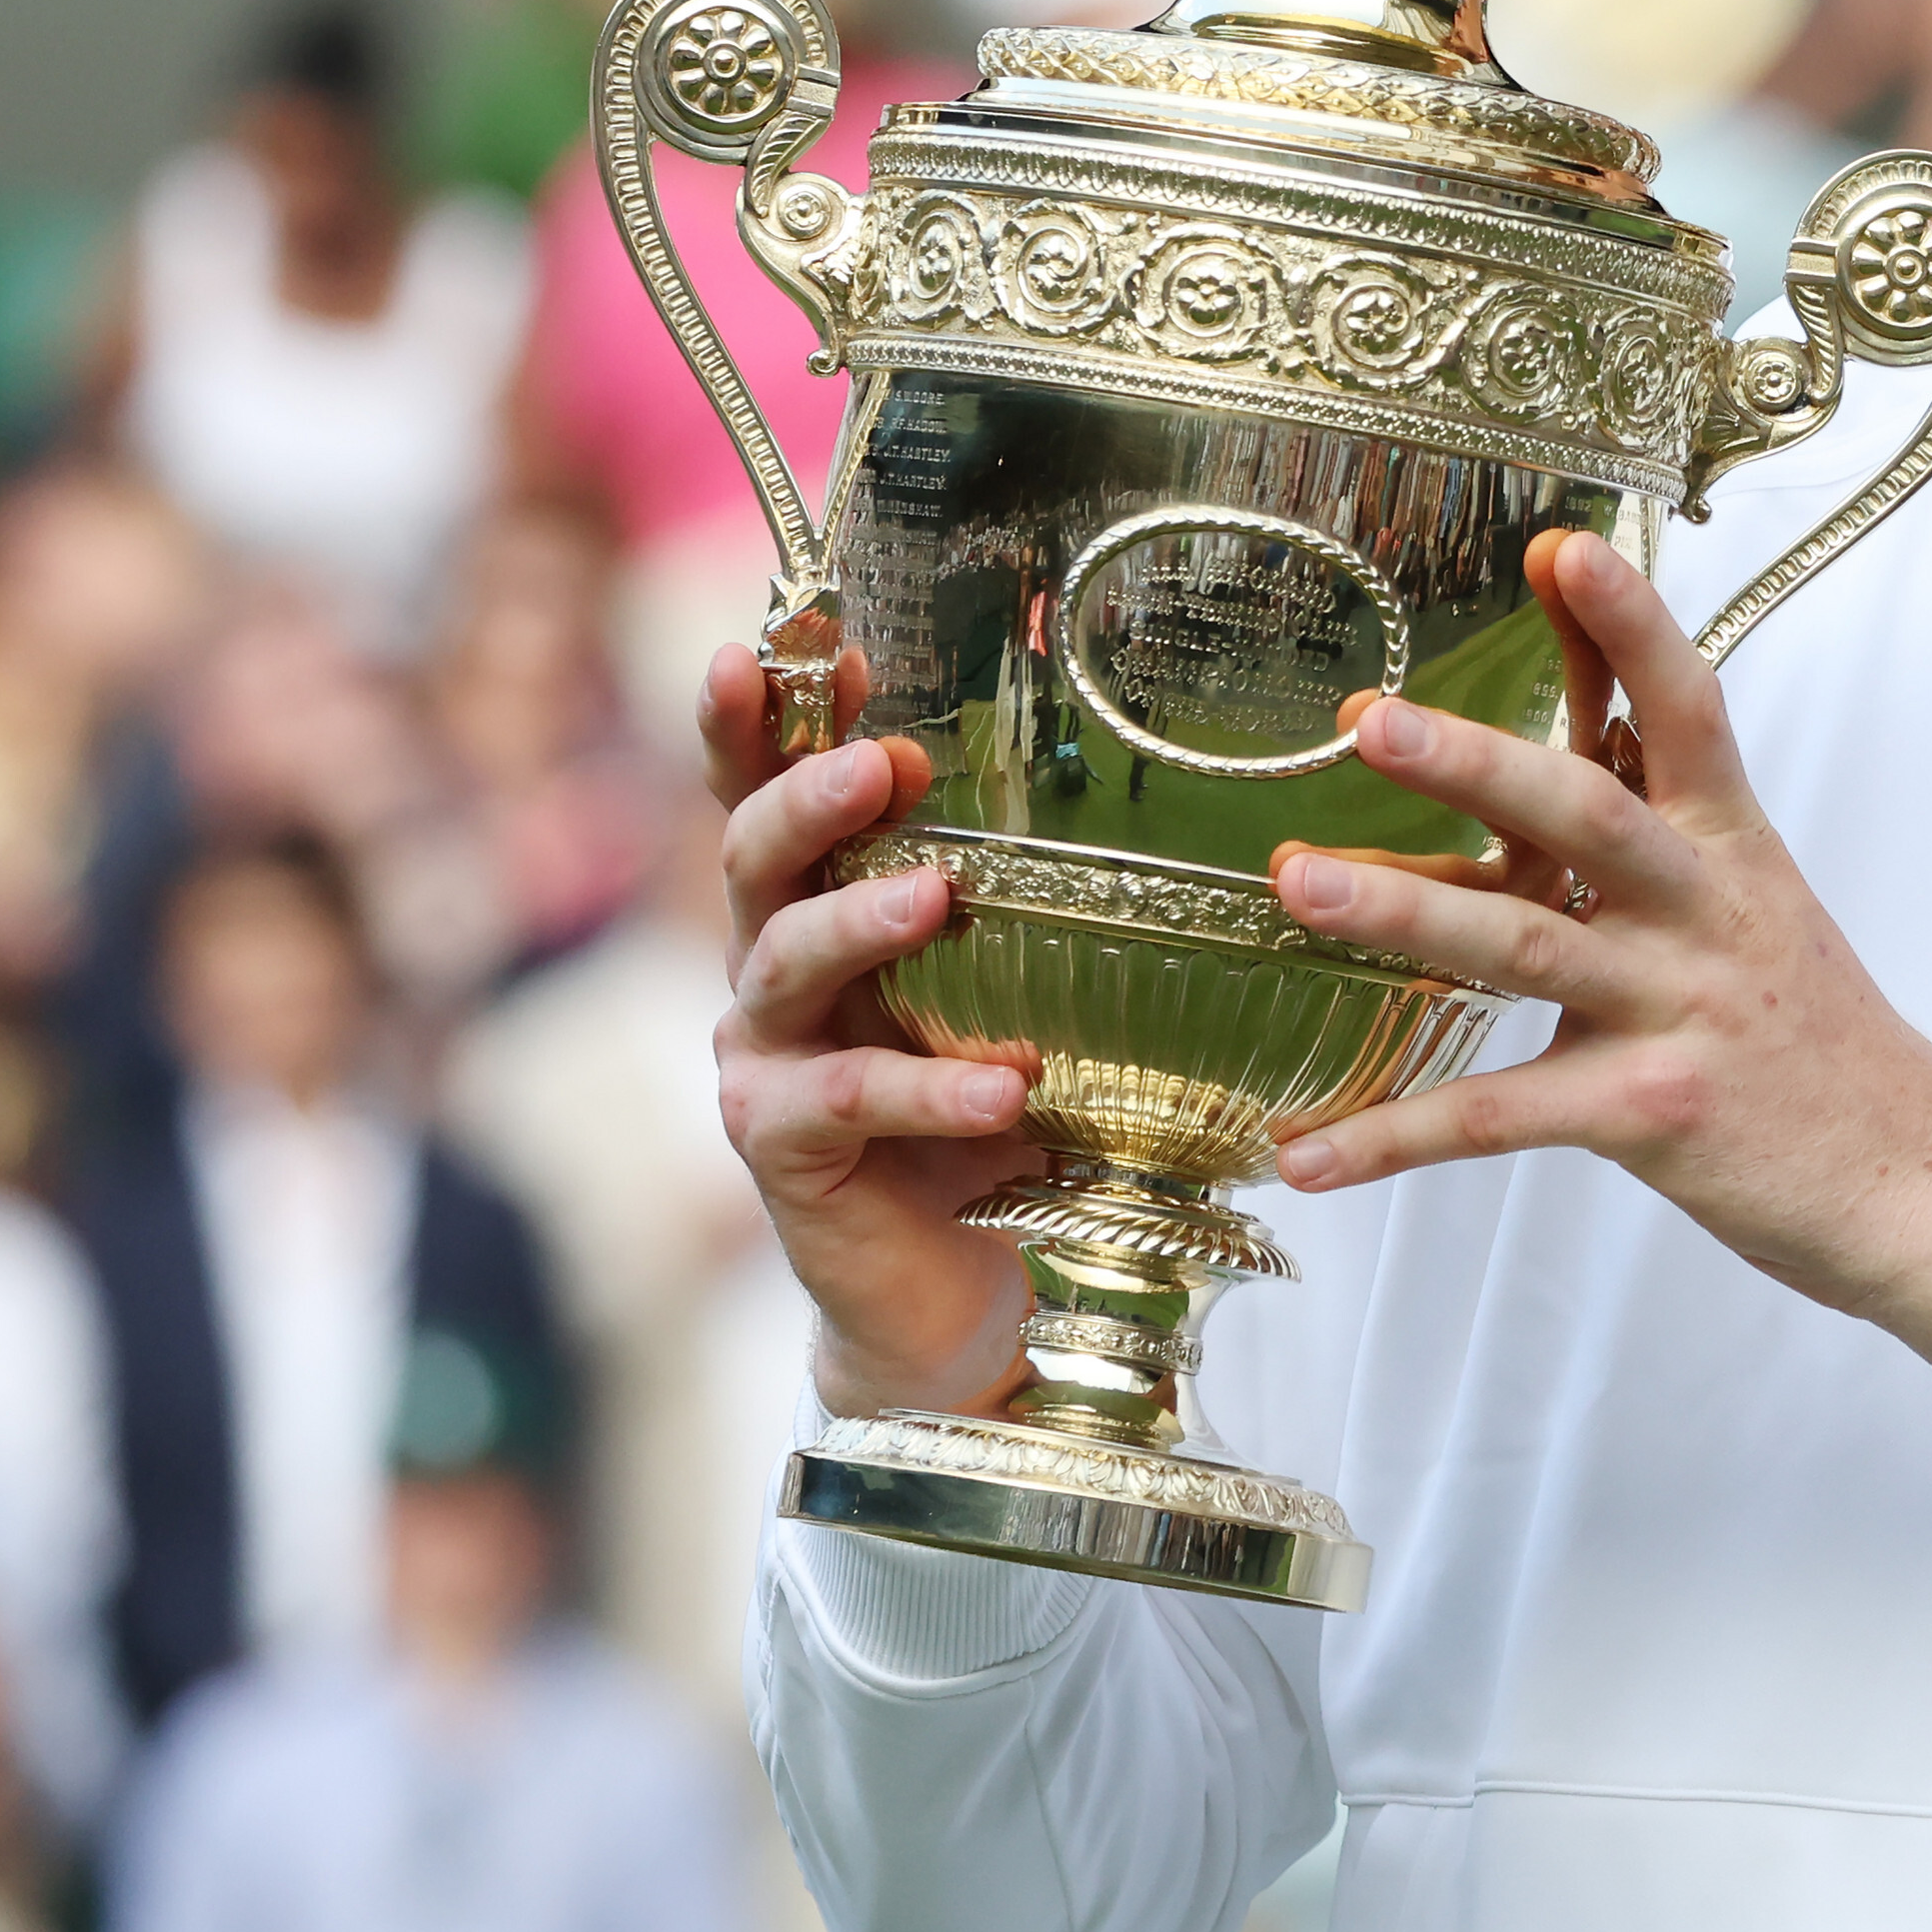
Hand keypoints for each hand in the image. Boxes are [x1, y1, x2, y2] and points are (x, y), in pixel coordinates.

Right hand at [702, 644, 1034, 1419]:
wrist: (966, 1289)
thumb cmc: (1005, 1116)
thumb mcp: (1028, 990)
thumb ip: (1050, 907)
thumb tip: (1178, 795)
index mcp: (826, 909)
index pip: (772, 792)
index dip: (771, 718)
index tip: (800, 641)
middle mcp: (775, 971)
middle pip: (753, 854)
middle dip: (807, 795)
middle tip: (884, 762)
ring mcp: (769, 1059)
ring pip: (783, 962)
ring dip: (861, 920)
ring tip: (941, 898)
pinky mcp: (787, 1151)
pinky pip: (846, 1102)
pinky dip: (930, 1087)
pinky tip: (1005, 1086)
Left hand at [1268, 533, 1931, 1368]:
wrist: (1911, 1176)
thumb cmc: (1810, 1032)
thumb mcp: (1751, 904)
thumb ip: (1662, 822)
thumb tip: (1595, 718)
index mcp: (1731, 847)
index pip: (1688, 711)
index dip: (1632, 629)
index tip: (1565, 549)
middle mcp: (1705, 912)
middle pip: (1589, 814)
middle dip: (1478, 762)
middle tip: (1370, 720)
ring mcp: (1679, 1009)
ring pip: (1528, 948)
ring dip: (1405, 912)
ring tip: (1298, 882)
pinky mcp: (1650, 1111)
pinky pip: (1503, 1118)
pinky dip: (1397, 1135)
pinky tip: (1310, 1153)